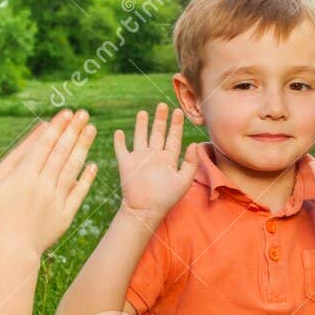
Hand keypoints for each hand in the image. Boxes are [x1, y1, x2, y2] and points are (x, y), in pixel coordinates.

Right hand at [0, 109, 98, 255]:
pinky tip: (92, 166)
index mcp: (25, 177)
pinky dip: (86, 179)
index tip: (67, 114)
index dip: (56, 129)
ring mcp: (56, 200)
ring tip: (92, 130)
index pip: (44, 146)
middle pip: (61, 153)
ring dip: (83, 148)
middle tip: (84, 114)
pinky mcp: (64, 215)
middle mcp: (43, 185)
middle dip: (73, 132)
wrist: (11, 253)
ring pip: (72, 169)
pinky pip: (78, 193)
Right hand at [115, 103, 196, 225]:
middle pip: (158, 133)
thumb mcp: (184, 180)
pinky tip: (119, 132)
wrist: (145, 210)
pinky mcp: (126, 163)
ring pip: (140, 137)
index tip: (178, 111)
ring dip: (141, 125)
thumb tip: (194, 144)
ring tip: (143, 112)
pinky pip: (121, 149)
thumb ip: (191, 163)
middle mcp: (154, 156)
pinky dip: (119, 141)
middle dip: (160, 119)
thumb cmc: (166, 198)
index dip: (176, 125)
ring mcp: (140, 159)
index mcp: (168, 159)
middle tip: (163, 105)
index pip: (173, 138)